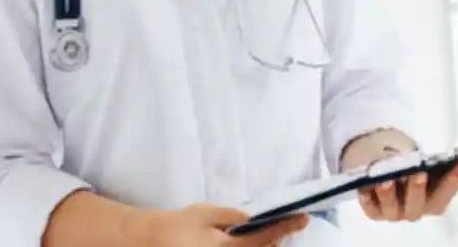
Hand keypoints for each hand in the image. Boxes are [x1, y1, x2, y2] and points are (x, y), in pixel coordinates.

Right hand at [126, 204, 308, 246]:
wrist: (154, 241)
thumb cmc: (179, 225)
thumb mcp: (205, 214)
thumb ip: (230, 216)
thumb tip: (252, 218)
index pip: (265, 237)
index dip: (286, 227)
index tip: (303, 218)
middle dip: (279, 239)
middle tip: (294, 224)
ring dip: (269, 245)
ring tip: (278, 233)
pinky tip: (260, 240)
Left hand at [339, 130, 457, 222]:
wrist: (389, 174)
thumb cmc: (413, 168)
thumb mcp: (426, 164)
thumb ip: (436, 163)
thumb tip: (451, 153)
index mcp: (434, 201)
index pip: (446, 193)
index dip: (455, 179)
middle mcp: (416, 210)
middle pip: (418, 203)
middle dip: (418, 188)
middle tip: (419, 173)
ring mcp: (394, 213)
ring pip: (392, 206)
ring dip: (389, 193)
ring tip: (387, 179)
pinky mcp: (375, 212)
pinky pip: (370, 207)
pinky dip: (367, 197)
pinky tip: (365, 185)